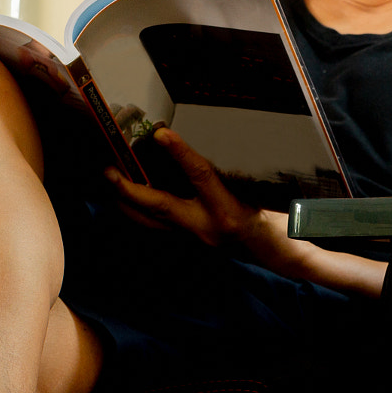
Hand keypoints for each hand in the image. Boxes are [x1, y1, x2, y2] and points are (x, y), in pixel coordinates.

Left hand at [104, 127, 384, 298]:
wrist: (283, 260)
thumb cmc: (275, 225)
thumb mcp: (258, 195)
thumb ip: (224, 177)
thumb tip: (194, 151)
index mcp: (229, 213)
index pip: (201, 176)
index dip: (181, 153)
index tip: (160, 133)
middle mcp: (208, 229)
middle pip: (159, 207)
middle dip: (130, 189)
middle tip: (108, 170)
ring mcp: (198, 240)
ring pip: (152, 224)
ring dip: (128, 205)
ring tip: (112, 184)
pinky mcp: (193, 244)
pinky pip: (160, 230)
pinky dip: (141, 216)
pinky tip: (131, 203)